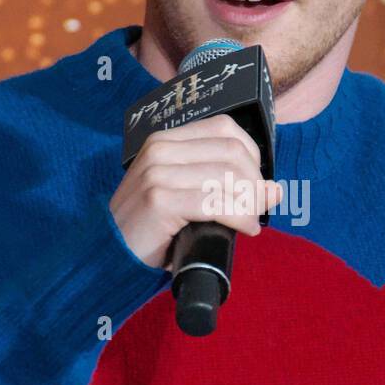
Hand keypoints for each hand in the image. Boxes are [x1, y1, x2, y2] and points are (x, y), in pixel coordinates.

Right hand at [109, 113, 282, 269]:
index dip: (252, 156)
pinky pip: (216, 202)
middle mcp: (160, 149)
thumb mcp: (183, 195)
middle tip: (257, 208)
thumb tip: (276, 190)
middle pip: (232, 151)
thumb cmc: (151, 228)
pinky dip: (239, 217)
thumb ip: (221, 185)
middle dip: (255, 182)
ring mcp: (158, 173)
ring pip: (228, 176)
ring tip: (250, 222)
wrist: (108, 254)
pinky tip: (244, 229)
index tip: (256, 185)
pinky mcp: (160, 200)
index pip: (225, 129)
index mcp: (165, 140)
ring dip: (250, 202)